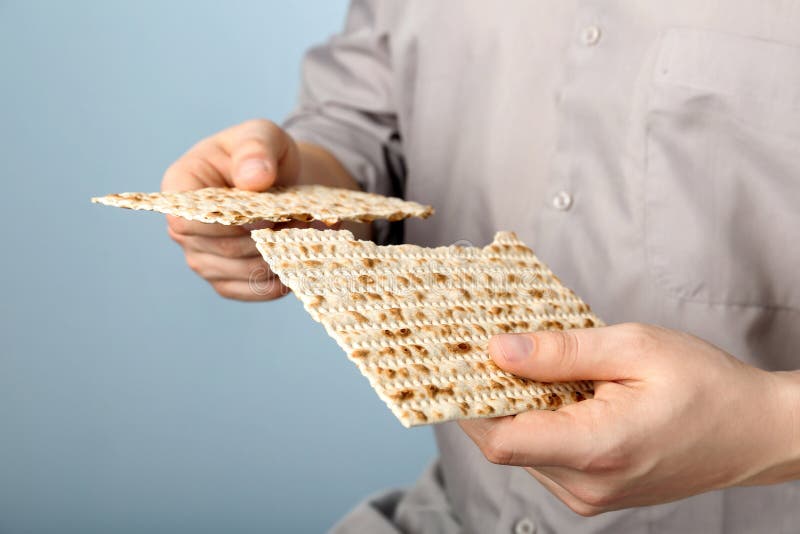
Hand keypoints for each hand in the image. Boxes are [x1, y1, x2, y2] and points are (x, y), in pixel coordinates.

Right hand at [162, 119, 357, 300]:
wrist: (280, 182)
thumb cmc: (263, 155)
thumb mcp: (262, 135)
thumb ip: (256, 149)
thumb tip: (253, 178)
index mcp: (179, 187)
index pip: (188, 220)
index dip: (230, 223)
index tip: (268, 212)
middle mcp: (184, 228)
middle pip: (222, 248)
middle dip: (265, 235)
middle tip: (296, 218)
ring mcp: (203, 258)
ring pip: (242, 271)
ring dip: (277, 254)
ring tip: (298, 230)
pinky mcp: (227, 280)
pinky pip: (254, 290)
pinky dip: (281, 277)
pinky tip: (294, 256)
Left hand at [459, 323, 799, 515]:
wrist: (753, 433)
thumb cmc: (705, 386)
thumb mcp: (634, 347)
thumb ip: (562, 352)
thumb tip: (499, 350)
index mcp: (597, 449)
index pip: (500, 440)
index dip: (468, 402)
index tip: (456, 362)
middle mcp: (587, 484)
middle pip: (505, 443)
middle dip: (490, 395)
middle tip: (492, 348)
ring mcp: (589, 496)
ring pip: (522, 450)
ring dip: (516, 408)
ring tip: (533, 365)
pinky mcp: (592, 493)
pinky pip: (544, 457)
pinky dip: (538, 423)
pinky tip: (556, 392)